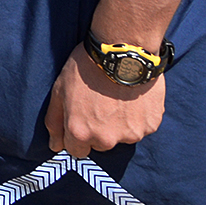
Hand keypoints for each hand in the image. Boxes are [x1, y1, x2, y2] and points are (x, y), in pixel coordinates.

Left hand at [44, 44, 166, 155]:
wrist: (122, 53)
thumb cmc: (86, 69)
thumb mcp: (59, 91)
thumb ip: (55, 122)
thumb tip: (55, 146)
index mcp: (80, 132)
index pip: (77, 151)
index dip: (77, 135)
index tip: (82, 119)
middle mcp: (106, 139)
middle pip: (100, 144)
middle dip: (98, 130)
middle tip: (100, 104)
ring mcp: (130, 134)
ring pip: (122, 136)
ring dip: (119, 124)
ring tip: (117, 98)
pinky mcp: (150, 126)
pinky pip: (141, 127)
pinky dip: (137, 117)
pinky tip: (132, 98)